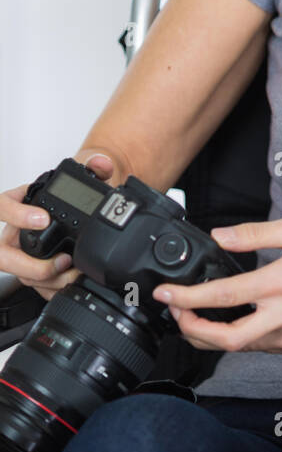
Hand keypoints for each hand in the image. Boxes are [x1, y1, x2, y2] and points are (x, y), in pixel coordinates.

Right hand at [0, 153, 114, 301]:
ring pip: (18, 273)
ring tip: (72, 273)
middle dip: (27, 263)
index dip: (17, 214)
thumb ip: (93, 165)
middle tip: (62, 261)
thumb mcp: (79, 175)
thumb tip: (101, 163)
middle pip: (2, 253)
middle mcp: (12, 230)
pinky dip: (51, 289)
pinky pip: (32, 285)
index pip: (1, 206)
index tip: (43, 219)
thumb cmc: (66, 193)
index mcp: (16, 202)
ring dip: (46, 279)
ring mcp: (17, 252)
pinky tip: (69, 284)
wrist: (73, 207)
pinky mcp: (28, 270)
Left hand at [151, 215, 281, 354]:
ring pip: (243, 348)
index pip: (223, 296)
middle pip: (227, 339)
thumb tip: (219, 237)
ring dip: (214, 337)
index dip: (187, 299)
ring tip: (198, 320)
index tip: (166, 296)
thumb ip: (253, 234)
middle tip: (178, 317)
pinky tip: (235, 323)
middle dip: (193, 331)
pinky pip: (263, 348)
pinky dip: (242, 339)